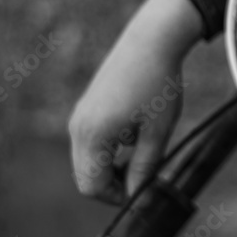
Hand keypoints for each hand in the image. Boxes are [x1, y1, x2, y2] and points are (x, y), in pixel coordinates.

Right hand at [69, 0, 203, 203]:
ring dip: (111, 165)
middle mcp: (77, 127)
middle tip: (144, 173)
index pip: (92, 186)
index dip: (117, 196)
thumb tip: (136, 196)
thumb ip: (145, 168)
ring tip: (144, 149)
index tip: (143, 189)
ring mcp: (79, 116)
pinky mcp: (86, 107)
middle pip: (85, 176)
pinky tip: (135, 132)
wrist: (152, 39)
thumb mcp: (157, 131)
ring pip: (87, 160)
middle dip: (112, 183)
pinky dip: (109, 148)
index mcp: (92, 135)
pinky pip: (90, 141)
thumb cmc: (158, 83)